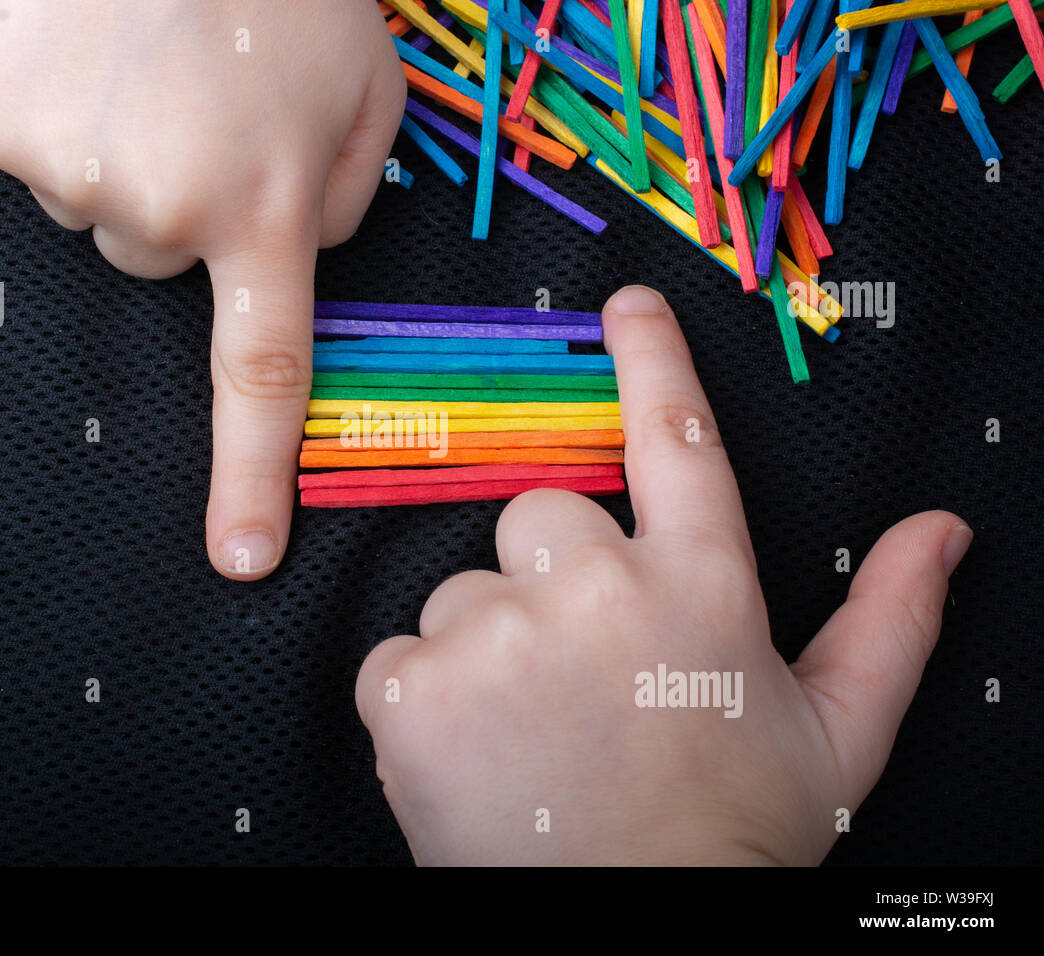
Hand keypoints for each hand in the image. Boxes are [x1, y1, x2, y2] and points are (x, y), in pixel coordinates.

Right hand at [0, 0, 405, 578]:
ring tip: (148, 63)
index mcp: (263, 209)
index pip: (261, 375)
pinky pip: (26, 149)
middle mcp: (159, 204)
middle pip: (151, 259)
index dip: (251, 476)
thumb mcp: (370, 98)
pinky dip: (55, 109)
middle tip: (200, 106)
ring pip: (88, 204)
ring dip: (118, 151)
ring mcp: (63, 158)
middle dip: (178, 201)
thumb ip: (340, 205)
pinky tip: (92, 45)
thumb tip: (284, 258)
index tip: (242, 560)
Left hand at [355, 285, 971, 864]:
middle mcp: (596, 587)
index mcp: (699, 585)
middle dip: (550, 576)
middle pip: (538, 515)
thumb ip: (888, 622)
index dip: (651, 361)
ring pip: (464, 593)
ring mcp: (496, 634)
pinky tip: (476, 754)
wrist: (632, 926)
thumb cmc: (732, 829)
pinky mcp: (413, 686)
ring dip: (486, 647)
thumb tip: (939, 531)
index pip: (676, 439)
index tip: (622, 304)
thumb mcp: (837, 734)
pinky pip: (401, 655)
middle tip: (576, 668)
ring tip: (531, 731)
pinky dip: (424, 698)